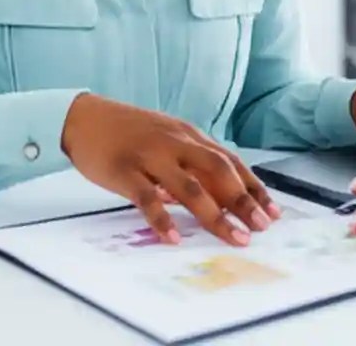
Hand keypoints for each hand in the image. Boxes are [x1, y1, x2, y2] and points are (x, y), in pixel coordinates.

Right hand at [61, 93, 280, 246]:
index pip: (231, 162)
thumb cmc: (129, 132)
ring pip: (190, 186)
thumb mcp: (167, 139)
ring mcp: (151, 155)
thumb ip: (191, 163)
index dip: (253, 187)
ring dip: (214, 214)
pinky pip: (147, 197)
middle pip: (218, 171)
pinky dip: (162, 218)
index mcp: (190, 136)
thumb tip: (216, 196)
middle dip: (243, 200)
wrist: (83, 117)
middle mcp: (176, 143)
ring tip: (233, 237)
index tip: (272, 212)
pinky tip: (173, 237)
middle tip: (260, 227)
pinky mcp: (125, 170)